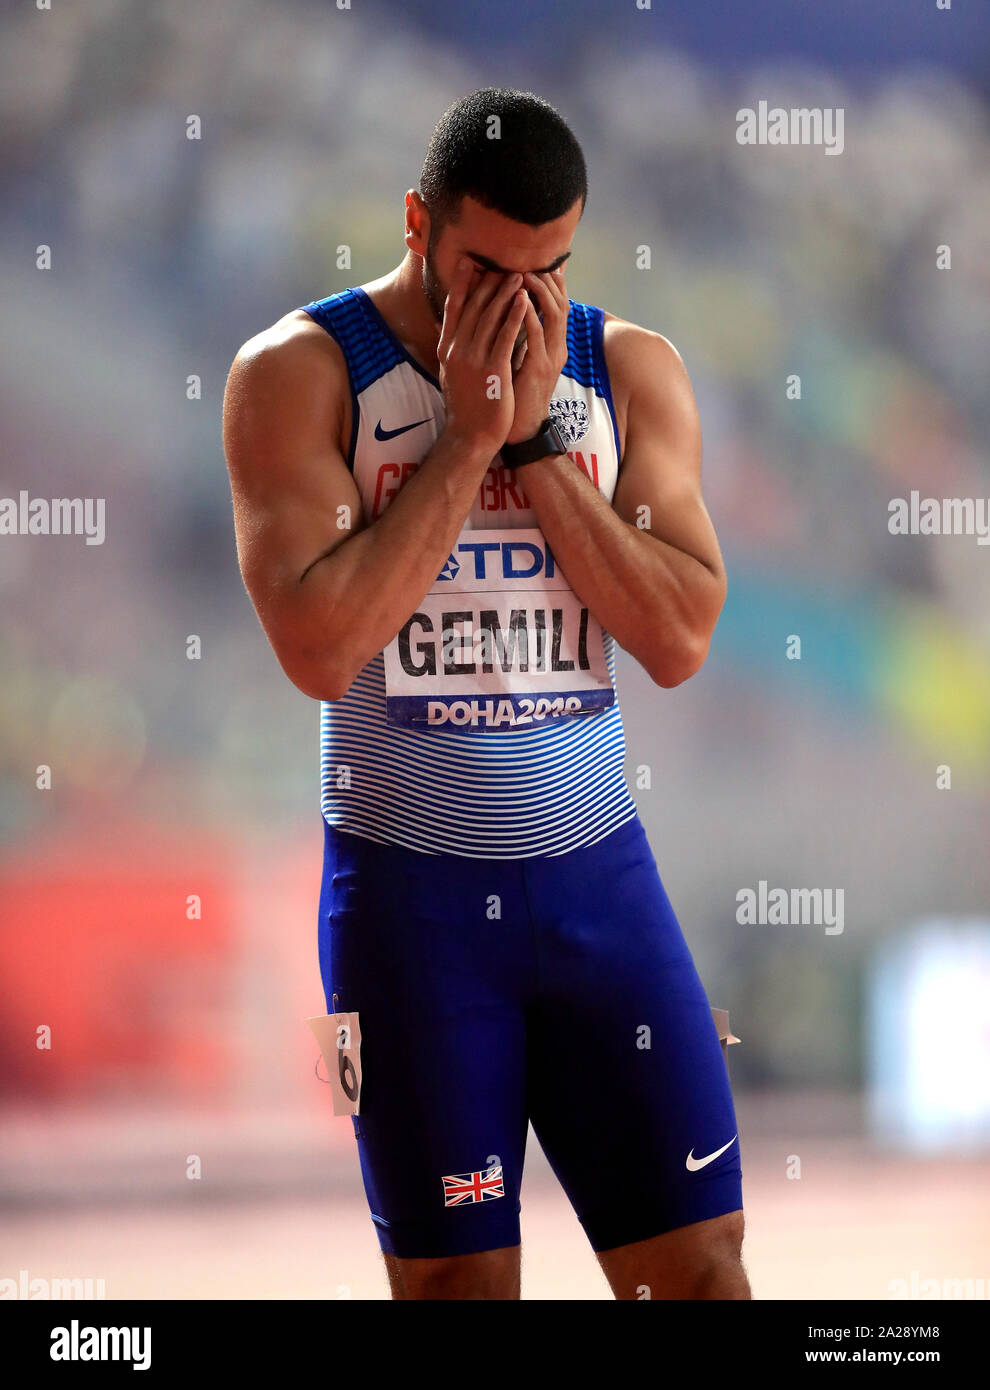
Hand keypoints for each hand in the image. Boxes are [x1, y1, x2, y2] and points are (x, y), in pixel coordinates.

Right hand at [438, 258, 527, 457]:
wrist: (471, 436)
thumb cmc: (466, 405)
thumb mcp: (451, 372)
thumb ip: (451, 346)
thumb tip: (444, 325)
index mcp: (447, 348)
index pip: (454, 308)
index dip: (462, 284)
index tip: (470, 263)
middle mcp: (457, 350)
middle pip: (474, 307)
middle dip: (489, 282)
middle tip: (504, 262)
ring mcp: (474, 359)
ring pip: (491, 317)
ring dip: (506, 293)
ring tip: (519, 275)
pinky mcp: (493, 370)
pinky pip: (506, 336)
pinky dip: (515, 315)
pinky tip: (524, 300)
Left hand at [505, 268, 568, 444]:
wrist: (517, 429)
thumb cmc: (513, 393)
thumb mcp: (516, 358)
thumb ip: (516, 336)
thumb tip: (506, 314)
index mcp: (551, 343)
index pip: (556, 302)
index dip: (548, 280)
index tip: (534, 258)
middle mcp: (556, 347)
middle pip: (561, 302)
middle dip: (547, 278)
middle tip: (530, 257)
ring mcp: (551, 357)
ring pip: (554, 314)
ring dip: (540, 291)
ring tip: (525, 272)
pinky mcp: (540, 369)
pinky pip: (538, 337)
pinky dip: (530, 317)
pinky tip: (519, 302)